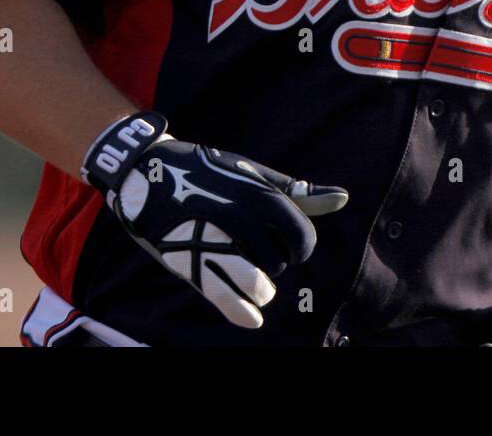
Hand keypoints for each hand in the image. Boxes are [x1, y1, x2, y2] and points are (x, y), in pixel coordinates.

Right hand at [81, 111, 347, 328]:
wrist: (148, 172)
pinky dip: (243, 312)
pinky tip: (253, 319)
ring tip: (256, 281)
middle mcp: (243, 219)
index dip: (299, 247)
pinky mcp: (191, 263)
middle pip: (280, 263)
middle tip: (260, 254)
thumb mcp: (254, 174)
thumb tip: (343, 198)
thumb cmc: (210, 171)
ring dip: (261, 288)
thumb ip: (298, 193)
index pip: (302, 238)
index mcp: (261, 196)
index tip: (289, 246)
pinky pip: (226, 298)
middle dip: (276, 264)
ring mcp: (216, 242)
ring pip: (258, 283)